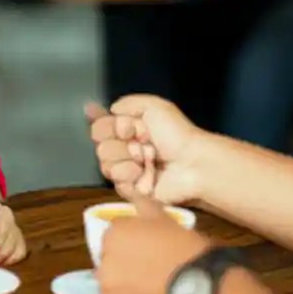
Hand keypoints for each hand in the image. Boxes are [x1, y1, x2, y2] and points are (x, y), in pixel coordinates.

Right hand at [86, 95, 205, 203]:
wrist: (192, 163)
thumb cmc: (177, 134)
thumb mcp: (155, 107)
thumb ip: (129, 103)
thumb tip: (110, 110)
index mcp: (130, 129)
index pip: (100, 128)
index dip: (107, 128)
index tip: (126, 129)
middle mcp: (127, 149)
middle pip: (101, 148)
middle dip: (119, 145)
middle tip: (142, 145)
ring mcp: (130, 171)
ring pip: (106, 166)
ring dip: (126, 162)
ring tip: (146, 160)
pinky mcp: (135, 190)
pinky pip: (118, 185)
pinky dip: (132, 178)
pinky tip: (146, 175)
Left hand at [97, 196, 210, 293]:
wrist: (192, 280)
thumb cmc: (180, 245)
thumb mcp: (162, 216)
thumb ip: (143, 203)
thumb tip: (135, 193)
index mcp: (114, 230)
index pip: (114, 233)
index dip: (129, 239)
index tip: (144, 245)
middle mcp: (104, 253)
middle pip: (109, 254)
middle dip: (123, 257)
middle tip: (146, 262)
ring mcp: (105, 279)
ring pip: (110, 276)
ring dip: (122, 276)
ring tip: (145, 278)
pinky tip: (143, 291)